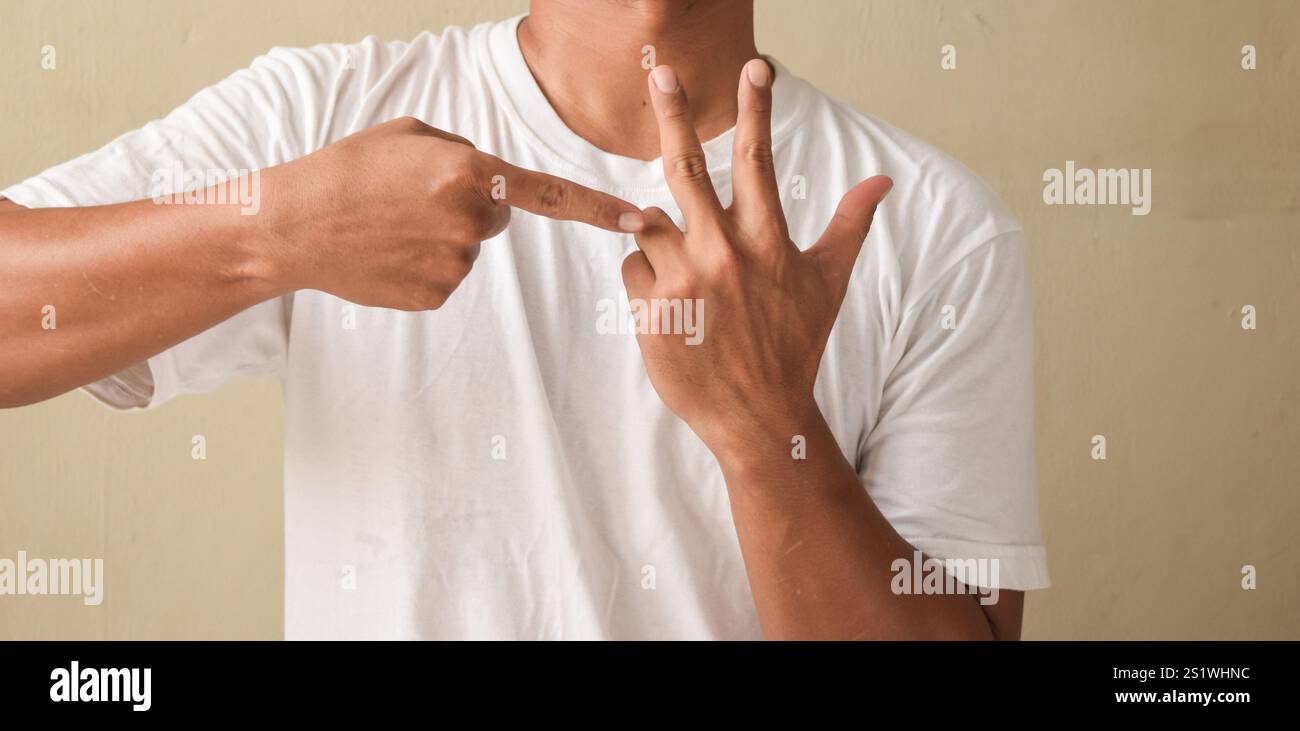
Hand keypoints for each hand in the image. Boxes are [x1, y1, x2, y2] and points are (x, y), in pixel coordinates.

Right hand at [260, 116, 642, 309]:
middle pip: (495, 218)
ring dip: (441, 237)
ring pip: (469, 248)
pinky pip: (447, 276)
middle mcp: (467, 222)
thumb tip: (491, 182)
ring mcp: (453, 264)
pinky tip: (388, 255)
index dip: (596, 208)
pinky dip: (424, 266)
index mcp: (465, 172)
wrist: (292, 226)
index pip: (547, 194)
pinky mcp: (436, 295)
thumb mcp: (409, 136)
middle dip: (467, 209)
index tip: (638, 219)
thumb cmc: (347, 172)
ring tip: (391, 227)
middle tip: (412, 202)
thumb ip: (463, 153)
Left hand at [624, 61, 891, 456]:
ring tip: (689, 281)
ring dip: (661, 240)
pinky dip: (648, 280)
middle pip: (686, 167)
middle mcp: (724, 252)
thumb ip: (849, 224)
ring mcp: (684, 279)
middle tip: (662, 73)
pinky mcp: (652, 307)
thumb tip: (882, 182)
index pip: (758, 160)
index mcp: (766, 240)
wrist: (759, 415)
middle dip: (673, 115)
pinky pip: (634, 268)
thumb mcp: (828, 283)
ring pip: (649, 224)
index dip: (757, 109)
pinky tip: (674, 312)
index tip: (757, 66)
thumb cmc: (794, 345)